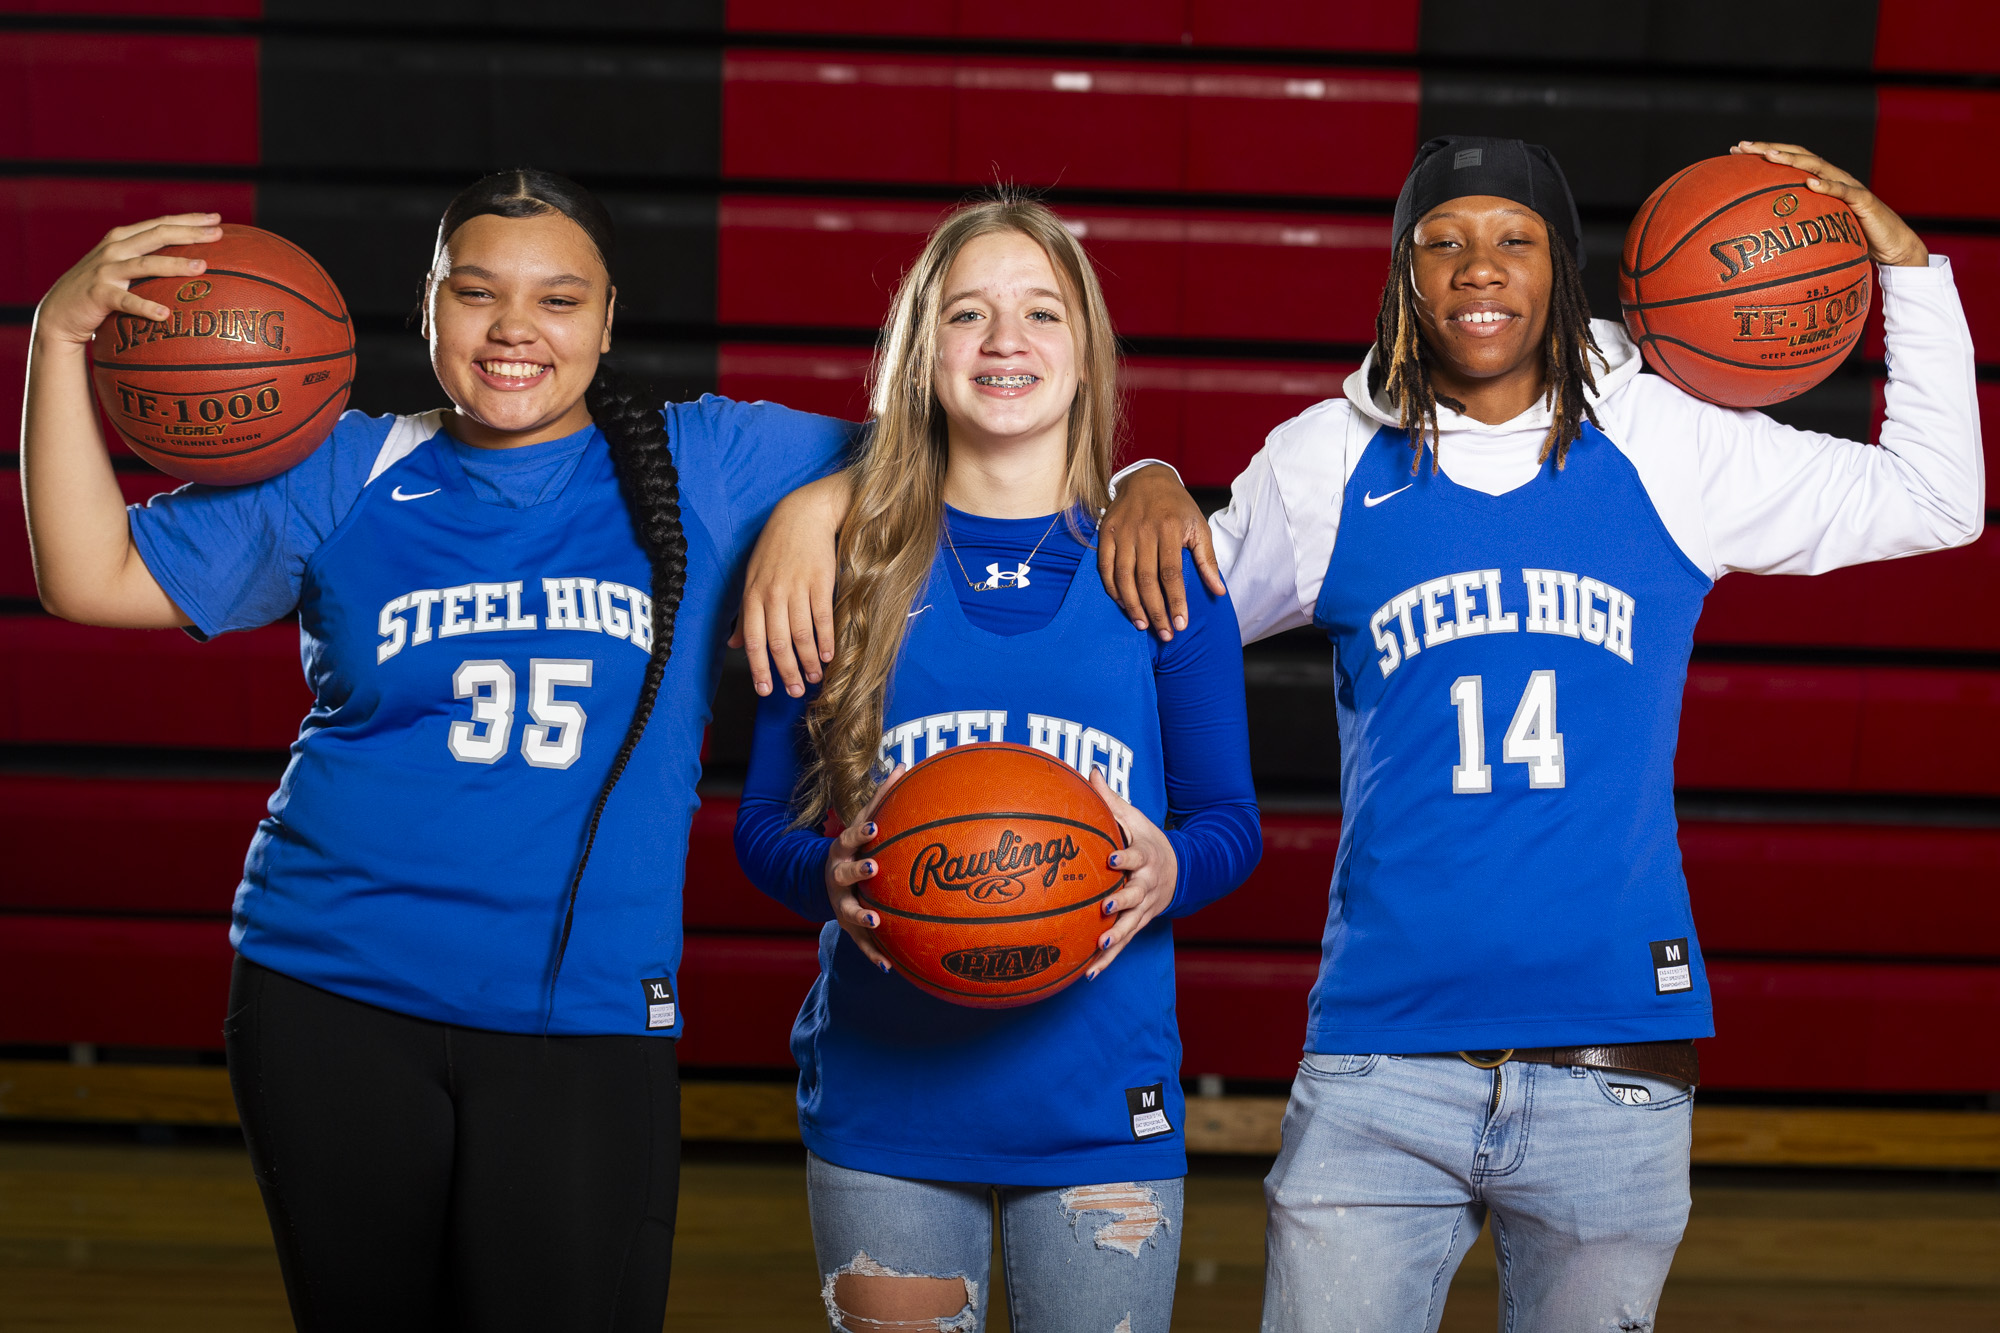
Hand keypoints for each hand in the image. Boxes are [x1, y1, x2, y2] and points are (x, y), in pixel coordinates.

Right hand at [33, 214, 225, 347]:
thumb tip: (193, 265)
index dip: (188, 220)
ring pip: (145, 264)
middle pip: (157, 235)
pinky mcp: (98, 294)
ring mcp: (105, 271)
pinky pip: (125, 300)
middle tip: (218, 234)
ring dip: (174, 264)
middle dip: (189, 232)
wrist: (59, 313)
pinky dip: (144, 307)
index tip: (217, 219)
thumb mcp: (120, 268)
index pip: (159, 224)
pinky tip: (164, 314)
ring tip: (202, 267)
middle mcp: (114, 249)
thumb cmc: (100, 292)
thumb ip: (146, 261)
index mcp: (121, 239)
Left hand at [730, 472, 853, 697]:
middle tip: (794, 691)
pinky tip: (828, 656)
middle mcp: (772, 594)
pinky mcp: (820, 581)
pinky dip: (825, 640)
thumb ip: (745, 614)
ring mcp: (797, 587)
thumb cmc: (775, 549)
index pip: (754, 640)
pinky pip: (822, 617)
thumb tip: (734, 645)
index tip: (766, 690)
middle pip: (778, 643)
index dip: (759, 668)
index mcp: (753, 595)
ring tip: (814, 678)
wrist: (802, 515)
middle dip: (786, 672)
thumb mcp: (752, 578)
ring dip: (808, 661)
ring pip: (801, 634)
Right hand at [824, 766, 904, 969]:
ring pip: (848, 911)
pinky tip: (889, 967)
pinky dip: (874, 954)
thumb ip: (882, 798)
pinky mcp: (848, 926)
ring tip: (877, 919)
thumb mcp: (863, 822)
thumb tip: (904, 765)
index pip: (851, 838)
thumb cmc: (856, 847)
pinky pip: (861, 943)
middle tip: (874, 869)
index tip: (877, 827)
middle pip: (844, 874)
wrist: (822, 880)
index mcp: (842, 850)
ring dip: (862, 915)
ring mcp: (840, 903)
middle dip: (858, 872)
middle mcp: (838, 877)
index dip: (863, 833)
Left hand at [1084, 772, 1177, 979]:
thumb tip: (1088, 770)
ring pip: (1130, 924)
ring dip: (1116, 936)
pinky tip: (1089, 973)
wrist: (1180, 870)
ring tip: (1100, 945)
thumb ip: (1110, 799)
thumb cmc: (1147, 840)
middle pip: (1135, 894)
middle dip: (1121, 901)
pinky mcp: (1139, 924)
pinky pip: (1123, 944)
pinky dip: (1108, 959)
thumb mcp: (1134, 817)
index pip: (1136, 856)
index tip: (1112, 858)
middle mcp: (1146, 885)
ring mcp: (1144, 907)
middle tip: (1105, 906)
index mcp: (1144, 857)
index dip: (1126, 858)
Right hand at [1097, 464, 1222, 641]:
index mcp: (1169, 529)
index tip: (1181, 624)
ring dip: (1133, 605)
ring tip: (1143, 625)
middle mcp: (1143, 530)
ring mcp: (1122, 532)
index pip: (1171, 573)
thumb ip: (1207, 560)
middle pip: (1146, 580)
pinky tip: (1123, 604)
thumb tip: (1219, 591)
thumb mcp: (1199, 527)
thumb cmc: (1177, 507)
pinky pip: (1105, 566)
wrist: (1148, 478)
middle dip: (1156, 610)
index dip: (1176, 601)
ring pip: (1124, 577)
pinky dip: (1112, 588)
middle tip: (1165, 633)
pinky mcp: (1106, 533)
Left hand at [1732, 142, 1928, 267]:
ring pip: (1819, 167)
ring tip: (1771, 156)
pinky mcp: (1863, 201)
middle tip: (1742, 146)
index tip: (1734, 151)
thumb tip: (1757, 237)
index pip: (1789, 160)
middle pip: (1799, 156)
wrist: (1892, 246)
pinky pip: (1844, 192)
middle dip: (1770, 149)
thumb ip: (1795, 224)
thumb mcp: (1818, 229)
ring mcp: (1849, 186)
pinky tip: (1811, 183)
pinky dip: (1828, 186)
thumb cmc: (1853, 239)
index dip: (1764, 153)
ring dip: (1793, 160)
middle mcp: (1833, 178)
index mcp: (1820, 181)